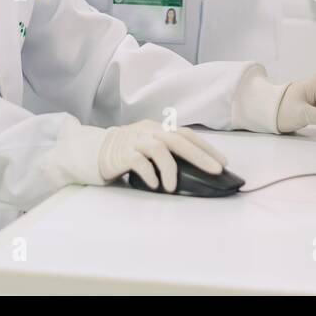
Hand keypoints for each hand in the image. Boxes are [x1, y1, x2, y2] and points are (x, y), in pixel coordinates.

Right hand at [98, 120, 228, 190]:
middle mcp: (148, 131)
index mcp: (157, 128)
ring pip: (159, 148)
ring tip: (173, 187)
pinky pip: (139, 162)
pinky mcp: (121, 154)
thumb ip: (167, 150)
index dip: (206, 147)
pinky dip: (150, 174)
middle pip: (178, 139)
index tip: (222, 162)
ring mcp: (134, 141)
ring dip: (170, 169)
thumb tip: (196, 167)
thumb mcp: (148, 145)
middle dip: (200, 155)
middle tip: (215, 171)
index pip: (186, 134)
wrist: (93, 151)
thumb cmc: (126, 152)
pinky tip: (155, 185)